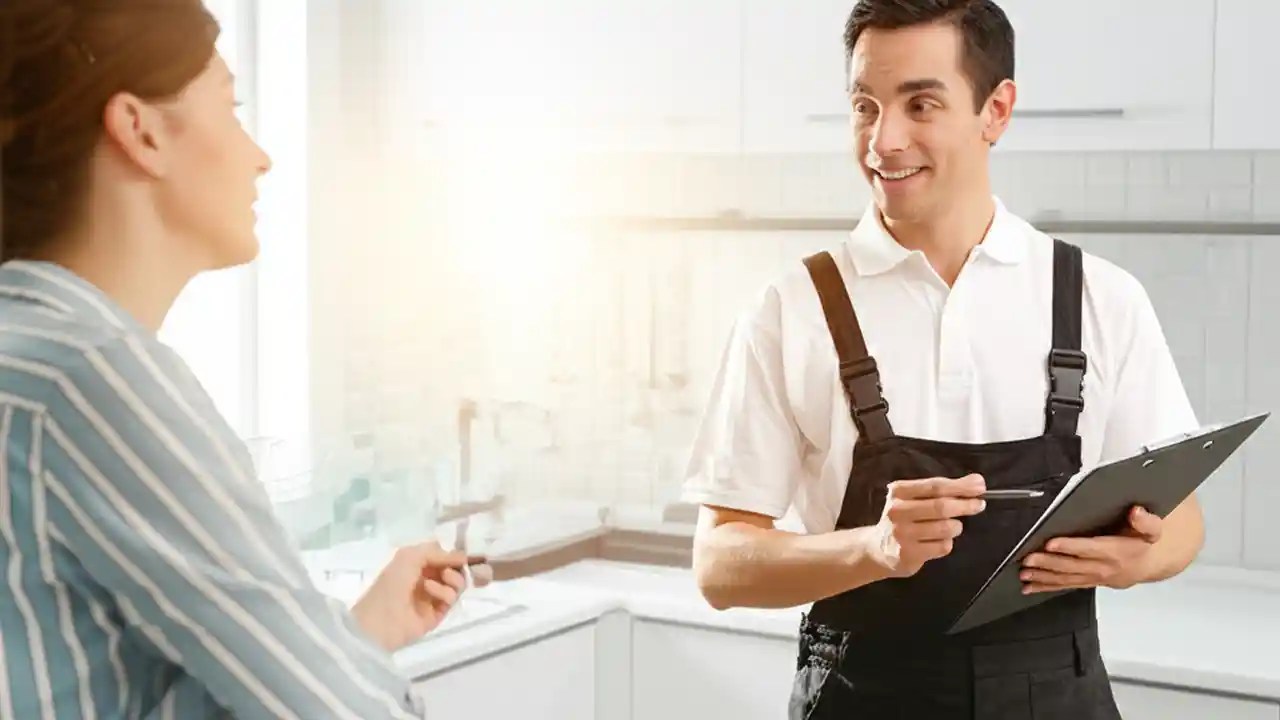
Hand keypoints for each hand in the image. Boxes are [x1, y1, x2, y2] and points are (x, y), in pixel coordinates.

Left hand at [350, 541, 493, 652]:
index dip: (451, 553)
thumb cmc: (392, 583)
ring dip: (454, 577)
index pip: (441, 554)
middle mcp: (426, 578)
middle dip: (456, 565)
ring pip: (457, 583)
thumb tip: (461, 557)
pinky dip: (446, 592)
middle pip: (453, 568)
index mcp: (415, 564)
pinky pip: (452, 598)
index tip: (460, 554)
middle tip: (452, 566)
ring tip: (444, 577)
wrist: (382, 619)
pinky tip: (431, 591)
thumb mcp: (410, 556)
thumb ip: (436, 551)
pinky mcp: (439, 613)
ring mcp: (433, 597)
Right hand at [869, 474, 986, 577]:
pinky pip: (942, 547)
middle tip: (978, 505)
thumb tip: (977, 481)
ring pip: (945, 528)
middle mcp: (897, 511)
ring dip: (956, 527)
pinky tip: (938, 541)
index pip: (935, 486)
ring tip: (952, 526)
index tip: (979, 485)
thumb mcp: (915, 498)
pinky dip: (947, 543)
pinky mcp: (908, 555)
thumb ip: (944, 489)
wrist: (877, 549)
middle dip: (965, 505)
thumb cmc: (903, 519)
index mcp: (899, 492)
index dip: (960, 486)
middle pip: (941, 507)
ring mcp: (902, 534)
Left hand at [1020, 505, 1161, 593]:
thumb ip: (1146, 522)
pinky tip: (1030, 587)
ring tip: (1025, 574)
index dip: (1070, 546)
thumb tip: (1136, 512)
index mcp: (1115, 552)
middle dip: (1048, 563)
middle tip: (1028, 559)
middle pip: (1071, 566)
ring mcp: (1093, 577)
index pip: (1089, 548)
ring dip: (1043, 576)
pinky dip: (1046, 587)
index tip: (1051, 543)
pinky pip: (1065, 586)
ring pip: (1065, 578)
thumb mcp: (1152, 530)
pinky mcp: (1087, 582)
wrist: (1149, 565)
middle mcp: (1102, 567)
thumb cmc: (1143, 544)